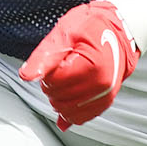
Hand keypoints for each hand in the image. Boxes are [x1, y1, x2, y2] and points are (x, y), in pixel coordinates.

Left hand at [19, 1, 138, 128]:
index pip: (53, 82)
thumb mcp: (65, 33)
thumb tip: (26, 75)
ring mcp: (105, 96)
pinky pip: (79, 118)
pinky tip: (70, 94)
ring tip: (68, 77)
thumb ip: (44, 56)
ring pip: (66, 112)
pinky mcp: (105, 103)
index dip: (48, 71)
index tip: (58, 59)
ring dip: (59, 98)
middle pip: (58, 98)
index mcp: (92, 66)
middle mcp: (101, 85)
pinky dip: (69, 109)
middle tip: (62, 66)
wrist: (120, 31)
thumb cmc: (93, 27)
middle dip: (52, 84)